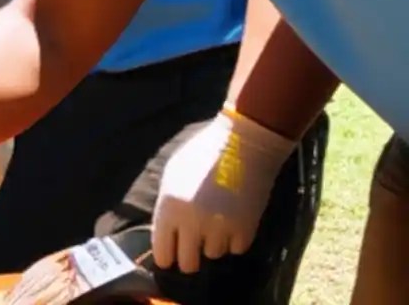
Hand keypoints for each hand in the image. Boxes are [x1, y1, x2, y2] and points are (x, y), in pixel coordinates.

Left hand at [153, 109, 294, 273]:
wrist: (243, 145)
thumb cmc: (201, 155)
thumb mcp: (172, 175)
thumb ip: (167, 207)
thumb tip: (166, 233)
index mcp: (169, 209)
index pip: (163, 253)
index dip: (166, 256)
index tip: (171, 255)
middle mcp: (192, 224)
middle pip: (188, 264)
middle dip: (189, 257)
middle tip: (193, 246)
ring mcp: (220, 229)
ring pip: (213, 255)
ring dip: (213, 244)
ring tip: (216, 221)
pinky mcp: (245, 230)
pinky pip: (236, 249)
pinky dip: (234, 239)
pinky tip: (233, 219)